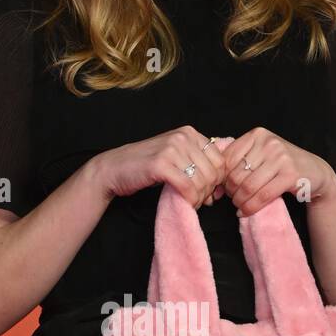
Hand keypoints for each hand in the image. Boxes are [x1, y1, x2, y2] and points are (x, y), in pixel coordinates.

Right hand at [92, 126, 226, 209]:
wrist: (115, 168)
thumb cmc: (145, 166)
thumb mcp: (175, 157)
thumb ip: (197, 164)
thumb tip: (220, 188)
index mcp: (189, 133)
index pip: (220, 159)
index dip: (218, 180)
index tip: (209, 192)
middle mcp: (183, 137)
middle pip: (213, 171)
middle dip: (209, 191)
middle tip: (198, 201)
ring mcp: (171, 149)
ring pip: (202, 180)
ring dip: (199, 198)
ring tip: (190, 203)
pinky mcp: (161, 164)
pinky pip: (188, 186)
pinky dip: (190, 199)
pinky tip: (185, 203)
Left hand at [221, 128, 335, 215]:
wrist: (315, 172)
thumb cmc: (283, 166)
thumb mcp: (261, 155)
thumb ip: (240, 161)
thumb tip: (214, 181)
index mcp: (257, 134)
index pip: (227, 158)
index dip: (221, 178)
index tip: (222, 190)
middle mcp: (268, 142)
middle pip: (236, 174)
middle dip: (231, 192)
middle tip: (233, 199)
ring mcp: (280, 157)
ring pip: (248, 187)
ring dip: (240, 202)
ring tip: (240, 206)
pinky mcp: (290, 174)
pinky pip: (262, 196)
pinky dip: (251, 207)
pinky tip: (246, 211)